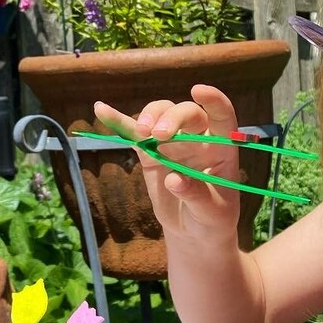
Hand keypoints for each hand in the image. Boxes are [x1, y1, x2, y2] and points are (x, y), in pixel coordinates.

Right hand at [94, 84, 242, 238]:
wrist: (192, 231)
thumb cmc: (212, 220)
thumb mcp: (212, 213)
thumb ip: (196, 195)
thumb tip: (174, 179)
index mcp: (221, 148)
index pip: (221, 116)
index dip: (214, 100)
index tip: (198, 91)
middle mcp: (198, 138)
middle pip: (186, 112)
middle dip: (171, 117)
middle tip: (157, 134)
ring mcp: (172, 143)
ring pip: (160, 114)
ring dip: (149, 116)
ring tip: (141, 131)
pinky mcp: (150, 153)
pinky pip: (134, 134)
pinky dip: (119, 121)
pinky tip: (101, 109)